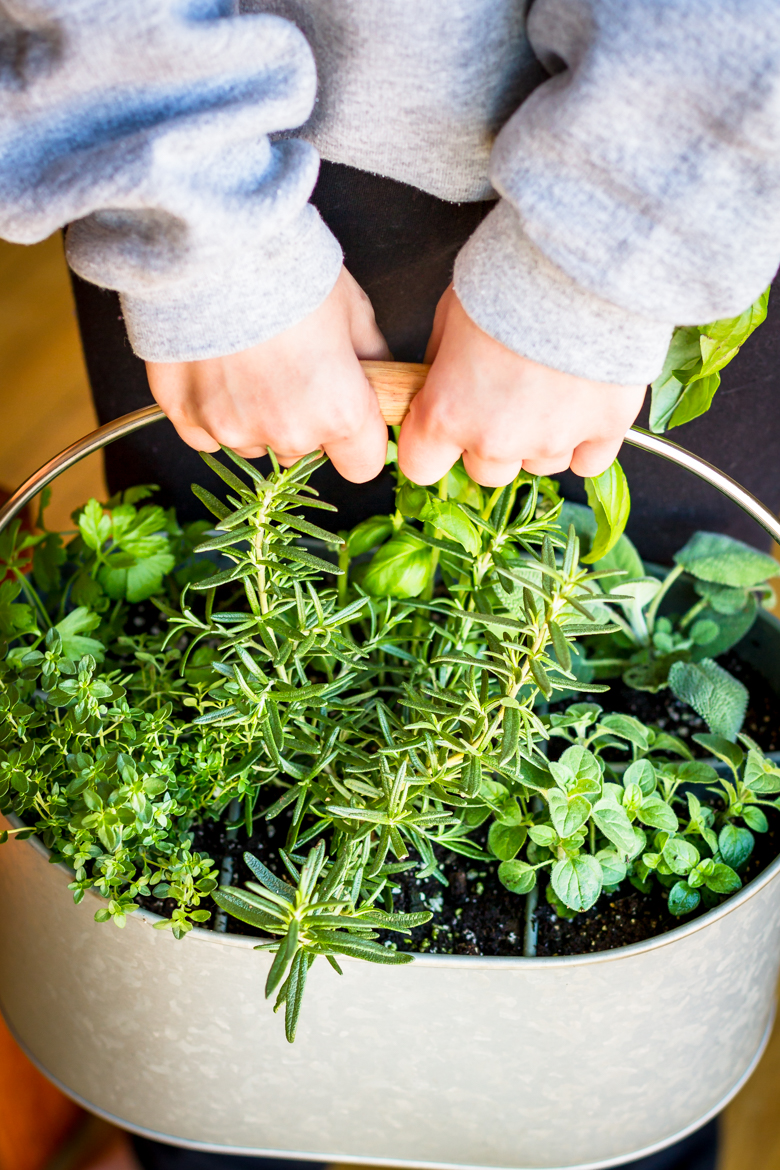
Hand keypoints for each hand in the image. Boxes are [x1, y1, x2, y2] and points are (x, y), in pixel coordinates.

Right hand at [146, 267, 390, 482]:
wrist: (210, 242)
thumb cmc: (288, 270)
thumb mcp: (353, 309)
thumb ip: (372, 359)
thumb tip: (380, 378)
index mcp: (338, 412)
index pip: (362, 465)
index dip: (359, 439)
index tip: (349, 413)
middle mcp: (286, 432)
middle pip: (305, 451)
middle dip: (303, 420)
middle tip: (289, 366)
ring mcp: (231, 428)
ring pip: (254, 442)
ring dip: (256, 416)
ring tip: (247, 360)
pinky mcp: (184, 416)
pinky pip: (205, 434)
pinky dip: (212, 410)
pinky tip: (214, 368)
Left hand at [398, 286, 645, 486]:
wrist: (580, 260)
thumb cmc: (508, 277)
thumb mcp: (448, 314)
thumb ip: (440, 363)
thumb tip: (440, 382)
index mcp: (446, 414)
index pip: (421, 467)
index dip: (429, 446)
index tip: (441, 425)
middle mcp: (497, 440)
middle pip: (486, 472)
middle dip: (490, 441)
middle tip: (505, 395)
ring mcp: (554, 440)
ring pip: (539, 465)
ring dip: (539, 439)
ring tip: (552, 388)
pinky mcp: (605, 430)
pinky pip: (589, 462)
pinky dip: (586, 440)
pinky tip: (584, 405)